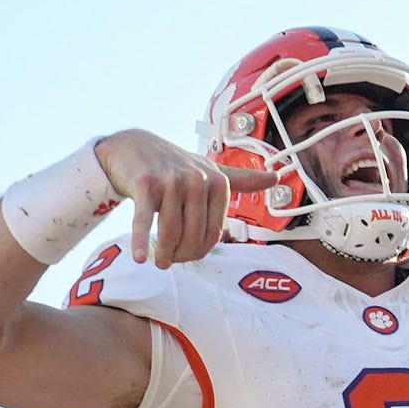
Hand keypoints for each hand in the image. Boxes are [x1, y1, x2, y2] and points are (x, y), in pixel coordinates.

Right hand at [93, 129, 279, 270]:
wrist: (133, 147)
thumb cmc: (174, 164)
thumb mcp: (209, 170)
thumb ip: (240, 179)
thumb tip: (275, 177)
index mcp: (217, 181)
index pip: (214, 232)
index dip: (200, 250)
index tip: (187, 255)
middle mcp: (197, 179)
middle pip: (193, 235)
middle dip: (181, 255)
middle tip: (170, 261)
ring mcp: (171, 181)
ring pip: (171, 232)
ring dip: (164, 253)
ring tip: (158, 261)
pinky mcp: (145, 184)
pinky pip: (145, 220)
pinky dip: (140, 241)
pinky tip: (138, 257)